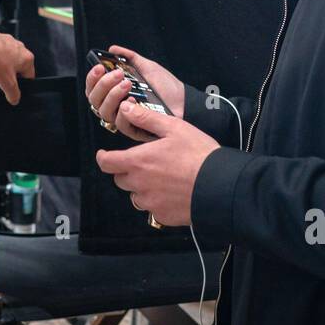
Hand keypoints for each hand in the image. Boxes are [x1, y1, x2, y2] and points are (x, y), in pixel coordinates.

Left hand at [0, 28, 35, 104]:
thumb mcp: (6, 82)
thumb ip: (13, 94)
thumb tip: (15, 100)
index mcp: (27, 58)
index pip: (28, 77)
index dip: (20, 86)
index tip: (10, 89)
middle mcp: (21, 48)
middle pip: (16, 69)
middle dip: (5, 77)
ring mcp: (9, 42)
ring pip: (5, 62)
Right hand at [84, 45, 185, 141]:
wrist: (183, 99)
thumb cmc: (165, 85)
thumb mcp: (146, 67)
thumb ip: (129, 58)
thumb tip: (113, 49)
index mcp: (114, 92)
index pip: (93, 88)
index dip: (92, 78)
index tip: (99, 67)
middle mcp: (116, 106)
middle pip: (94, 100)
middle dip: (103, 85)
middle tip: (118, 74)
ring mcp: (124, 119)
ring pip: (104, 112)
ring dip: (113, 96)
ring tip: (128, 83)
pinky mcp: (134, 130)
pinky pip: (120, 125)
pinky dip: (123, 112)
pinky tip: (132, 100)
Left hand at [94, 100, 218, 225]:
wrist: (220, 185)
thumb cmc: (199, 155)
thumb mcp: (174, 128)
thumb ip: (146, 119)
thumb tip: (126, 109)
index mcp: (138, 162)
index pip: (107, 163)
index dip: (103, 157)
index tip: (105, 155)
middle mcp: (139, 184)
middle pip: (120, 179)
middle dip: (127, 171)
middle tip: (145, 163)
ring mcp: (150, 202)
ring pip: (135, 195)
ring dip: (141, 187)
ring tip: (162, 178)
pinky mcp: (162, 215)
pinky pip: (152, 209)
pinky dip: (157, 201)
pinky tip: (172, 192)